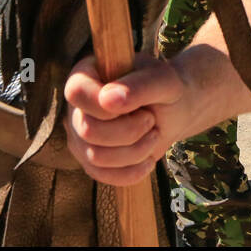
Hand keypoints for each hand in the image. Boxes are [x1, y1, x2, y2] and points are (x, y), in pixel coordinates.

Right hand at [64, 52, 188, 185]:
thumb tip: (107, 100)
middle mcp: (76, 107)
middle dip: (130, 130)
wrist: (173, 113)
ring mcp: (80, 136)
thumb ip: (139, 85)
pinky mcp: (90, 161)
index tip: (139, 106)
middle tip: (151, 119)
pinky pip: (103, 176)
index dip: (106, 106)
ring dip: (135, 150)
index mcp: (87, 75)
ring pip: (96, 157)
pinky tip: (148, 158)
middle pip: (88, 130)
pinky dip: (133, 171)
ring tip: (152, 134)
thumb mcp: (164, 81)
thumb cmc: (166, 90)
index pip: (77, 92)